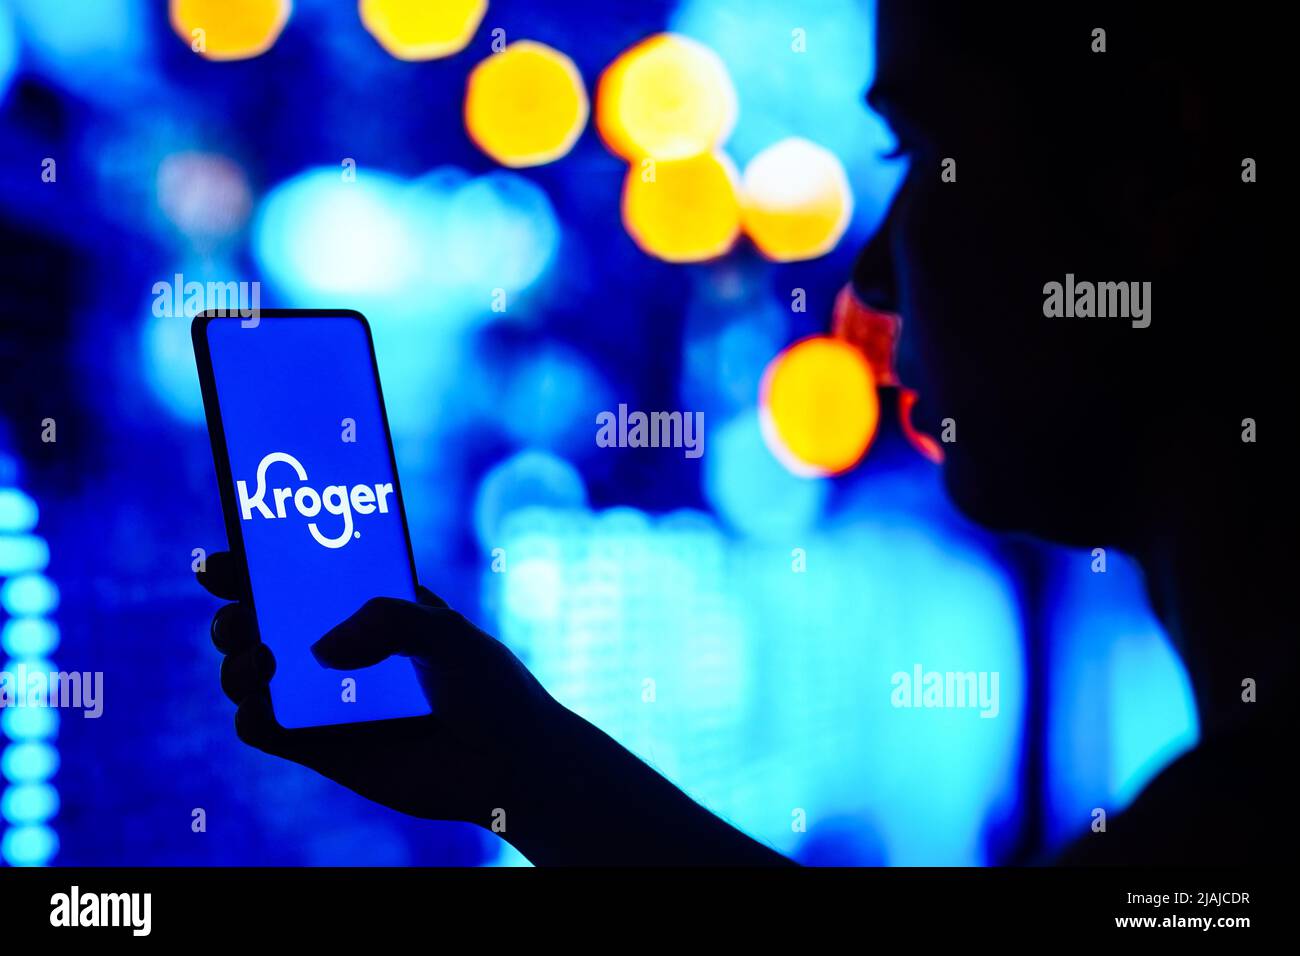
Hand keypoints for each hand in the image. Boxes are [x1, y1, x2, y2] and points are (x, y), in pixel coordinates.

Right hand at [197, 551, 560, 826]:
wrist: (509, 766)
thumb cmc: (489, 690)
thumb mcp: (449, 635)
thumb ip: (390, 622)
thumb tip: (318, 650)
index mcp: (371, 605)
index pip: (305, 572)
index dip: (259, 559)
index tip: (229, 553)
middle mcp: (341, 648)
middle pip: (264, 618)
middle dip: (235, 609)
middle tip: (239, 611)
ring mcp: (325, 697)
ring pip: (252, 671)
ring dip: (236, 661)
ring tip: (260, 660)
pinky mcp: (320, 747)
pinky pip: (263, 727)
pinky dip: (249, 712)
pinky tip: (261, 701)